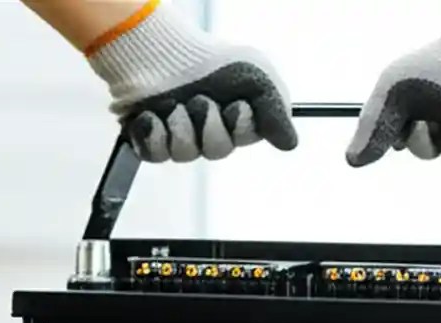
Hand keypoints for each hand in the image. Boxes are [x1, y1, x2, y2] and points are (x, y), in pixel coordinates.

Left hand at [88, 4, 295, 162]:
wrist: (157, 49)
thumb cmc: (208, 60)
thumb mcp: (254, 77)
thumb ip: (276, 111)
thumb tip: (291, 144)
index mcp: (235, 117)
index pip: (245, 137)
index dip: (240, 124)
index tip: (236, 105)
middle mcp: (208, 130)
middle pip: (217, 151)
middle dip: (209, 123)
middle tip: (201, 99)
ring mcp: (178, 137)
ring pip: (185, 154)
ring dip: (180, 125)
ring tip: (173, 104)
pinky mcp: (149, 140)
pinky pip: (155, 154)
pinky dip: (153, 133)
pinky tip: (151, 115)